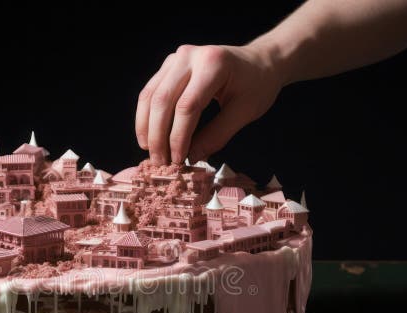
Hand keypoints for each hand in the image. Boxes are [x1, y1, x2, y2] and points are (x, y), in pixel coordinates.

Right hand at [135, 43, 285, 164]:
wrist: (260, 61)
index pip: (187, 106)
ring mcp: (177, 58)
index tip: (178, 160)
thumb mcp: (244, 112)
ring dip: (146, 127)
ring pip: (150, 95)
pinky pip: (150, 92)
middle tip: (160, 162)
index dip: (179, 137)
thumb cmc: (257, 85)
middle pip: (163, 100)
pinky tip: (149, 136)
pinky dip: (146, 116)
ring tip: (151, 153)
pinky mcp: (170, 65)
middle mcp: (190, 56)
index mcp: (213, 64)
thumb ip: (217, 136)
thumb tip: (190, 158)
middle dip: (158, 135)